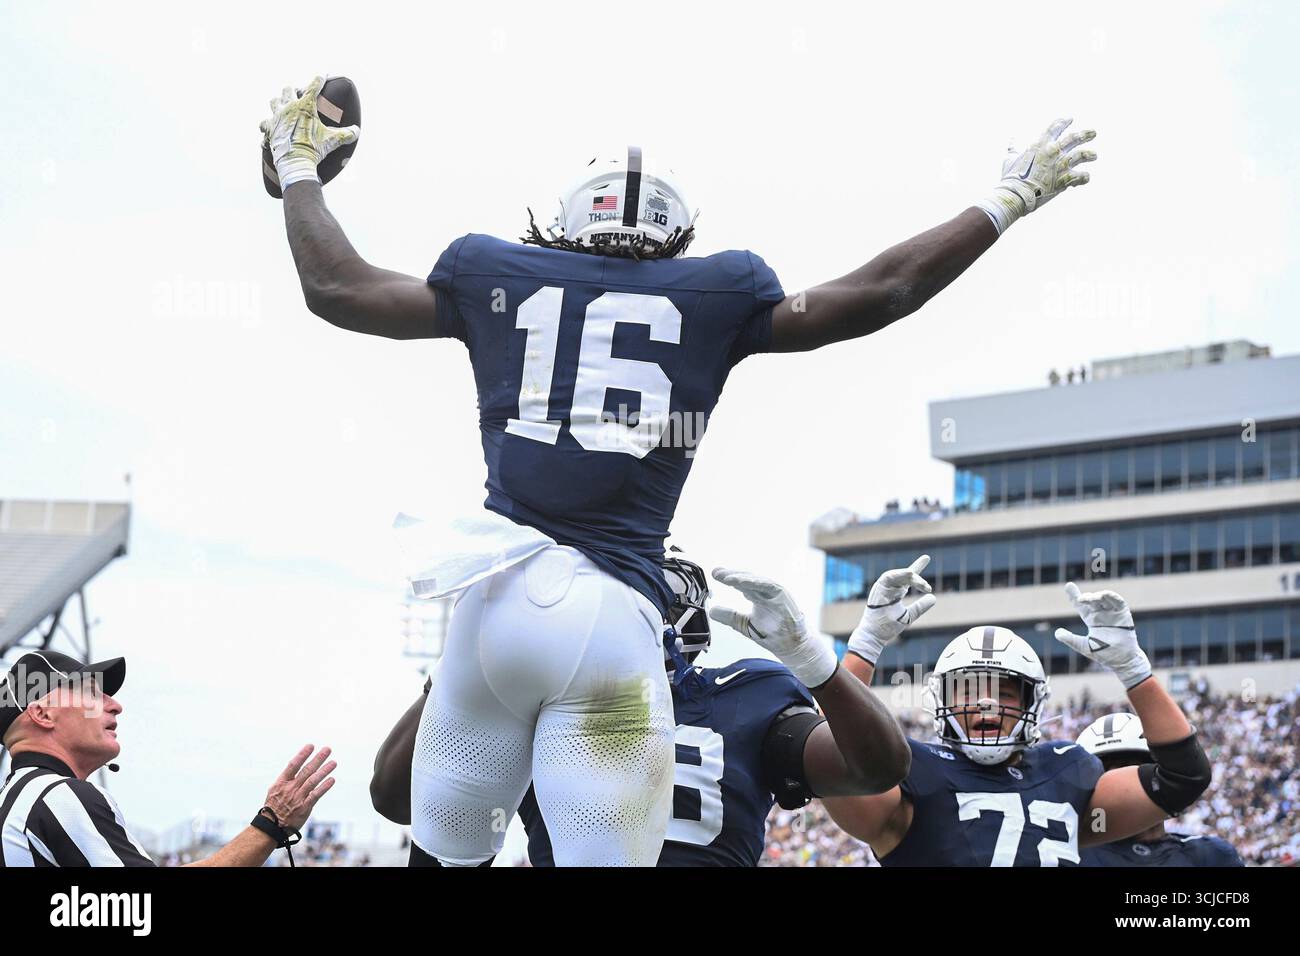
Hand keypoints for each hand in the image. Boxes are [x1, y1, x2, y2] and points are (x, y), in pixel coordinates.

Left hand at [259, 76, 358, 191]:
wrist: (295, 161)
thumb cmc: (314, 148)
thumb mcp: (332, 140)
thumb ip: (346, 134)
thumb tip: (356, 131)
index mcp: (305, 106)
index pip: (314, 86)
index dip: (319, 79)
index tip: (322, 75)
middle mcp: (289, 107)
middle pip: (288, 89)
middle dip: (293, 91)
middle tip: (298, 96)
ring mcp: (277, 117)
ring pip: (274, 101)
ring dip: (279, 103)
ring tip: (284, 108)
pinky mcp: (269, 128)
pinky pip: (265, 123)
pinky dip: (268, 125)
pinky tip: (271, 128)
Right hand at [263, 744, 336, 830]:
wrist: (271, 827)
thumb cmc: (273, 808)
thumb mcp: (275, 790)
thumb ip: (286, 780)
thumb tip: (297, 768)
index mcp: (281, 783)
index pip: (293, 765)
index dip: (302, 755)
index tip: (311, 746)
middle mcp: (290, 788)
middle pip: (306, 770)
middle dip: (318, 759)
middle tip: (327, 749)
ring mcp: (298, 798)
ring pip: (313, 781)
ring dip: (324, 770)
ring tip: (333, 762)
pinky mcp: (304, 807)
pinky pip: (316, 795)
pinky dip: (324, 786)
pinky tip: (332, 779)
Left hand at [709, 568, 837, 687]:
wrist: (791, 646)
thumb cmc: (772, 634)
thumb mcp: (744, 625)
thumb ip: (730, 617)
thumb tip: (712, 611)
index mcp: (757, 596)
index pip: (741, 583)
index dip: (728, 579)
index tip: (714, 575)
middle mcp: (765, 591)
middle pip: (747, 579)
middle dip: (732, 574)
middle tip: (716, 572)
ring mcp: (775, 592)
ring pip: (756, 580)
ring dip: (741, 577)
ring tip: (727, 578)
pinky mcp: (783, 595)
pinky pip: (768, 585)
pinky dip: (755, 582)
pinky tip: (742, 582)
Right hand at [846, 555, 936, 665]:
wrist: (875, 635)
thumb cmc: (888, 626)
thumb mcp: (909, 616)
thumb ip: (920, 607)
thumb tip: (933, 597)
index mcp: (896, 592)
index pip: (908, 577)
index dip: (917, 566)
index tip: (927, 557)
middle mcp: (890, 588)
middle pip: (904, 575)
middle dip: (917, 578)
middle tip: (927, 587)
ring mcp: (883, 588)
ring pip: (896, 575)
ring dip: (907, 574)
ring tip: (914, 574)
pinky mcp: (877, 590)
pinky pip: (887, 578)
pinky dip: (897, 574)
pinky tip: (908, 573)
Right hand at [976, 117, 1096, 233]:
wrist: (1017, 195)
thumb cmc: (1011, 178)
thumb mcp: (1010, 160)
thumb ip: (1013, 149)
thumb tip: (1011, 140)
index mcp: (1040, 144)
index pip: (1055, 127)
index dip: (1063, 122)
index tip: (1070, 119)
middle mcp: (1053, 151)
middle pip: (1074, 138)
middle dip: (1085, 135)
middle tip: (1093, 133)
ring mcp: (1061, 165)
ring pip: (1082, 155)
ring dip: (1089, 154)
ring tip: (1094, 155)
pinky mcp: (1065, 180)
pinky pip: (1081, 177)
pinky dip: (1084, 177)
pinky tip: (1086, 177)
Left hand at [1054, 583, 1151, 688]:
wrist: (1121, 660)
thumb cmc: (1103, 654)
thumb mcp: (1083, 646)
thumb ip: (1070, 639)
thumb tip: (1057, 633)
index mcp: (1092, 620)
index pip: (1081, 605)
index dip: (1074, 596)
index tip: (1068, 585)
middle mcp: (1101, 614)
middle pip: (1091, 600)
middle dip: (1085, 596)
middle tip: (1081, 599)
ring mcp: (1112, 613)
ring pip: (1104, 599)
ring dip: (1097, 596)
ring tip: (1091, 598)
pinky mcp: (1123, 614)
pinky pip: (1118, 602)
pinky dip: (1112, 596)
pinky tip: (1104, 595)